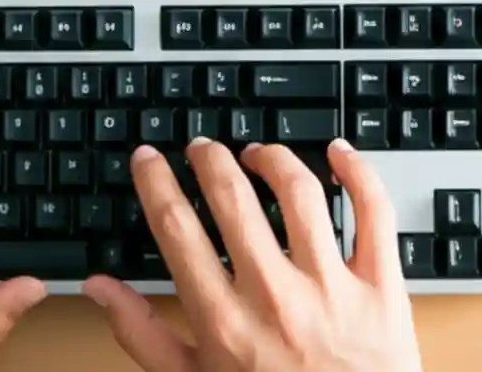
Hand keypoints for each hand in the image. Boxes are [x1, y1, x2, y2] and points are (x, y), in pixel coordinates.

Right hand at [82, 138, 421, 371]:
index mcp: (224, 320)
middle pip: (233, 197)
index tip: (148, 160)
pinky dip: (358, 173)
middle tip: (200, 148)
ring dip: (272, 159)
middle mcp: (274, 296)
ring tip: (257, 152)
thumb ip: (143, 334)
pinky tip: (338, 152)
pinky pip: (374, 213)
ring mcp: (332, 288)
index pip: (177, 227)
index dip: (155, 182)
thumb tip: (99, 288)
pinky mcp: (382, 288)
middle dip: (209, 159)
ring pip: (299, 193)